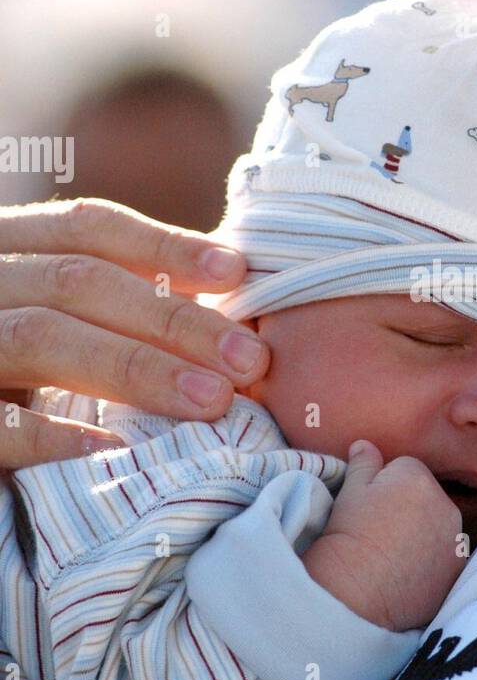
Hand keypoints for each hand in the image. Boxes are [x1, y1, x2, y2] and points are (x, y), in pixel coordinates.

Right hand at [0, 198, 268, 467]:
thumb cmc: (5, 376)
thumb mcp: (48, 318)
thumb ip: (107, 300)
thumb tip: (222, 294)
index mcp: (0, 247)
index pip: (85, 226)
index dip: (164, 244)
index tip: (236, 272)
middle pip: (77, 281)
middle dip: (171, 319)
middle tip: (249, 361)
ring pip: (40, 336)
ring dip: (135, 367)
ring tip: (210, 401)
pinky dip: (52, 436)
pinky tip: (114, 452)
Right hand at [304, 440, 464, 631]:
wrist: (357, 591)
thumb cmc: (348, 535)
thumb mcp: (349, 492)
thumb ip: (363, 463)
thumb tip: (364, 444)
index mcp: (418, 478)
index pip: (405, 469)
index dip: (384, 486)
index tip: (371, 508)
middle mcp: (446, 504)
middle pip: (427, 496)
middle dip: (410, 507)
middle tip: (381, 531)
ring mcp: (455, 538)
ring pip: (438, 525)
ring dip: (425, 533)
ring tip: (395, 555)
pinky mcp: (458, 569)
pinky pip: (446, 555)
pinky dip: (433, 560)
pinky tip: (409, 573)